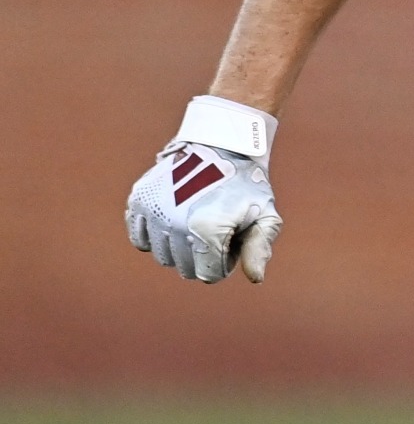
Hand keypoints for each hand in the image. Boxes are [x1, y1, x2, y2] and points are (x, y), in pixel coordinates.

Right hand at [126, 98, 282, 283]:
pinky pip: (140, 239)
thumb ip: (260, 248)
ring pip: (163, 257)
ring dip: (181, 249)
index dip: (224, 262)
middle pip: (185, 269)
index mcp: (207, 230)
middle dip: (205, 256)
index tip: (232, 242)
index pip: (208, 275)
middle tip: (218, 230)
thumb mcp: (264, 214)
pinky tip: (173, 223)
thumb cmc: (248, 184)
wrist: (221, 144)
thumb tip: (255, 279)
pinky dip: (155, 238)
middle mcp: (175, 224)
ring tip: (198, 223)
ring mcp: (154, 212)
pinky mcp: (139, 201)